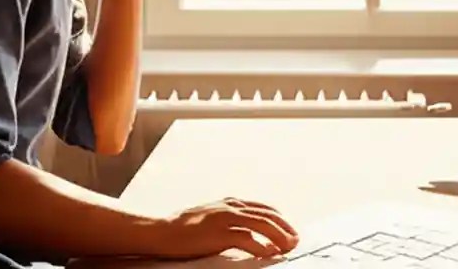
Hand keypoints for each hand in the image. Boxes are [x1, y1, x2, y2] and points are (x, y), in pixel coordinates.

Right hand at [152, 198, 299, 259]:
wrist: (161, 231)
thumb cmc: (183, 227)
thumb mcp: (210, 215)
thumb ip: (228, 218)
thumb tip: (246, 230)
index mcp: (230, 202)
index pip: (263, 208)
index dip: (280, 219)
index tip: (289, 230)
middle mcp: (231, 207)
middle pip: (267, 215)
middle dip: (285, 228)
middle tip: (295, 240)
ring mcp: (225, 218)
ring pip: (262, 225)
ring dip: (279, 237)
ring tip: (288, 247)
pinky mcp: (218, 233)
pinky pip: (247, 240)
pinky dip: (262, 247)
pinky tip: (269, 255)